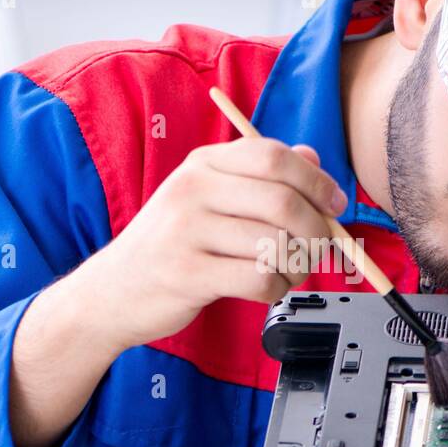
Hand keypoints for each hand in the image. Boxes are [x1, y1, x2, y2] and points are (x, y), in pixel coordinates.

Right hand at [88, 137, 348, 350]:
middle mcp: (193, 190)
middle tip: (318, 249)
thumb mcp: (209, 198)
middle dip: (316, 230)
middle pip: (283, 201)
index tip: (334, 204)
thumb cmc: (171, 243)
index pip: (273, 157)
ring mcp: (187, 231)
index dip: (316, 181)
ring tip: (287, 272)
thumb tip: (312, 157)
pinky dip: (276, 289)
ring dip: (297, 265)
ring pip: (276, 244)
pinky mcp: (188, 274)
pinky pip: (259, 279)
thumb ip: (259, 176)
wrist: (113, 289)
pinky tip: (266, 289)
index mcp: (203, 164)